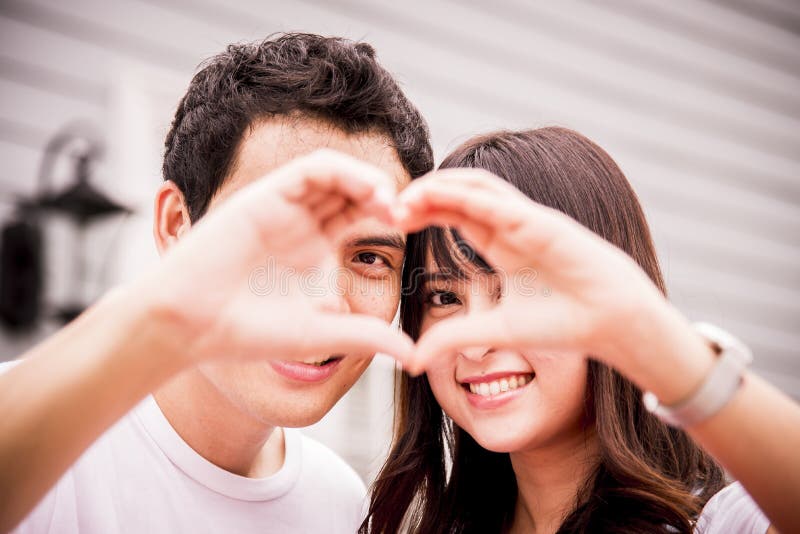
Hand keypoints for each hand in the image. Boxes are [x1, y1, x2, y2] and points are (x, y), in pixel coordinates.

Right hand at [134, 149, 413, 367]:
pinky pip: (313, 168)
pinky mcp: (264, 195)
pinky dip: (345, 171)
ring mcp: (280, 208)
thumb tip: (412, 354)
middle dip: (383, 197)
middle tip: (409, 214)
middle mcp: (296, 223)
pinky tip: (368, 191)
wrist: (191, 326)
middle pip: (350, 192)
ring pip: (335, 174)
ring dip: (369, 181)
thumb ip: (366, 337)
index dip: (386, 218)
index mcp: (307, 249)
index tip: (411, 232)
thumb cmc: (246, 333)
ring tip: (392, 202)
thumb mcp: (322, 333)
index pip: (355, 217)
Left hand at [393, 168, 677, 378]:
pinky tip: (435, 194)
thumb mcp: (494, 330)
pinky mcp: (540, 222)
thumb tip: (411, 362)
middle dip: (422, 197)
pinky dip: (463, 193)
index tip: (391, 223)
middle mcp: (511, 227)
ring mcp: (526, 220)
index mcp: (501, 247)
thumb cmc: (563, 324)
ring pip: (475, 189)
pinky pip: (495, 201)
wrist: (611, 323)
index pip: (454, 217)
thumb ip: (453, 338)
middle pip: (458, 197)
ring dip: (438, 187)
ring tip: (404, 196)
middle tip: (387, 206)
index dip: (422, 215)